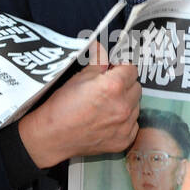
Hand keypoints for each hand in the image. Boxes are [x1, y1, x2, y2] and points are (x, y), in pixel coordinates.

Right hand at [17, 40, 140, 168]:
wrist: (52, 136)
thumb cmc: (61, 107)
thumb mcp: (78, 78)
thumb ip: (97, 62)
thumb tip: (101, 48)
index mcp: (114, 86)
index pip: (132, 69)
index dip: (121, 68)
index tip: (115, 70)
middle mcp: (123, 106)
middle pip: (136, 87)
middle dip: (125, 85)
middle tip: (108, 89)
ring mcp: (125, 125)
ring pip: (136, 106)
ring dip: (125, 103)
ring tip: (106, 106)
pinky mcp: (124, 141)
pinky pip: (133, 125)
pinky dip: (124, 122)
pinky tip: (108, 121)